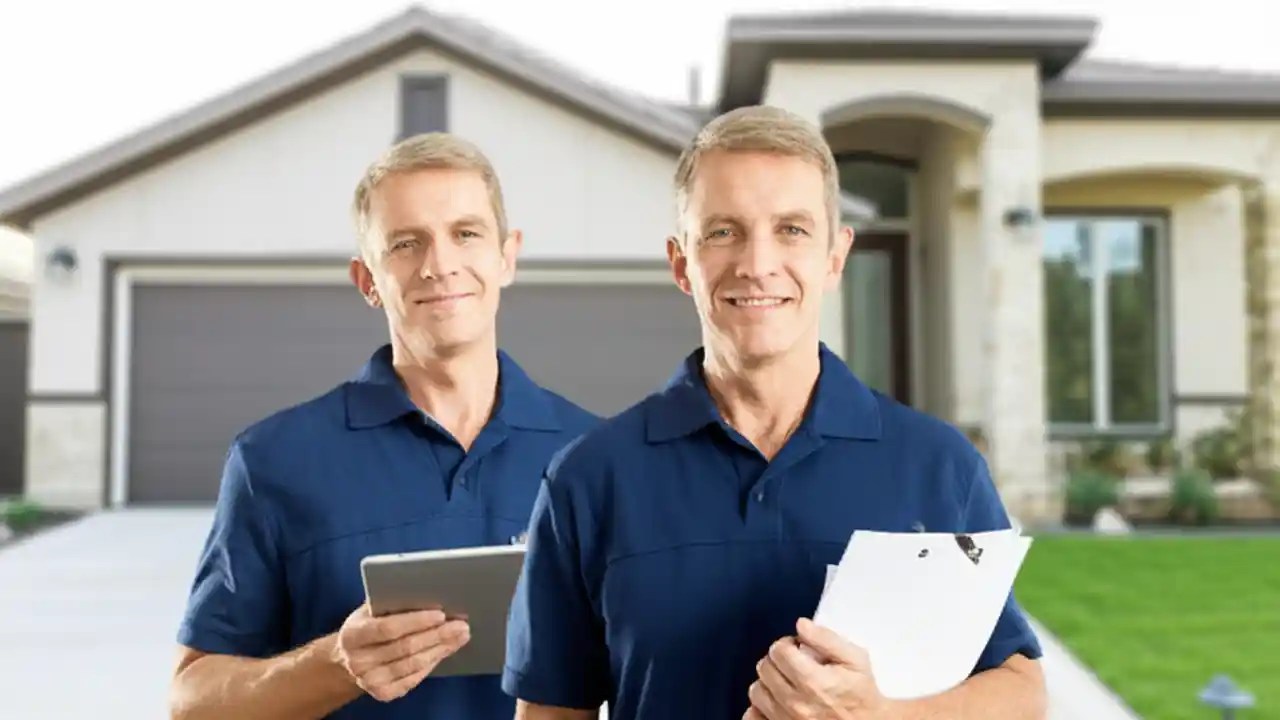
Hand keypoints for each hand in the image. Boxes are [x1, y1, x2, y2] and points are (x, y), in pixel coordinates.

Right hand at [333, 603, 469, 701]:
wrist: (350, 656)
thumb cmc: (369, 624)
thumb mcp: (371, 609)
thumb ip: (392, 602)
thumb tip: (430, 591)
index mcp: (352, 634)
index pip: (388, 628)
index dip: (416, 621)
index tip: (441, 614)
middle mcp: (358, 661)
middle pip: (405, 648)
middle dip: (437, 636)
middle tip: (461, 625)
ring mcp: (369, 681)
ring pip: (413, 664)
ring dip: (441, 649)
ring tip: (460, 636)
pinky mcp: (383, 693)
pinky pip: (413, 679)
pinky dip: (432, 663)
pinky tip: (445, 650)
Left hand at [744, 618, 894, 719]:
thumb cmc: (861, 694)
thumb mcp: (855, 660)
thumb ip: (827, 639)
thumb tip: (802, 625)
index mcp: (813, 681)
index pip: (778, 650)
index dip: (787, 644)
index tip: (797, 648)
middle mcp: (796, 704)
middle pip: (765, 668)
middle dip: (777, 660)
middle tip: (794, 664)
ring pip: (756, 691)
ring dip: (768, 682)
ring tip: (786, 682)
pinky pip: (753, 717)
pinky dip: (760, 708)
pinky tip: (776, 702)